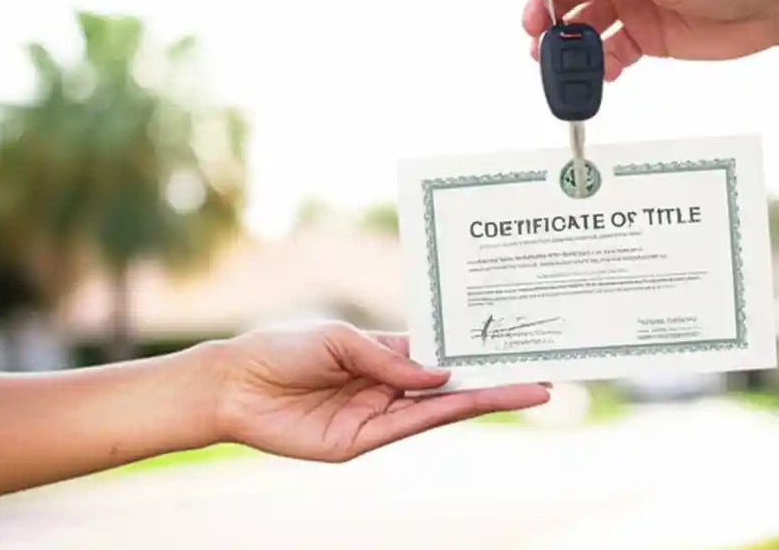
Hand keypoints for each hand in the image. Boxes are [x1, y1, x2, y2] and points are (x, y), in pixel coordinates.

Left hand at [214, 322, 548, 461]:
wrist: (233, 384)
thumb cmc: (283, 348)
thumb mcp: (339, 338)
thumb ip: (388, 357)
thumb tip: (439, 374)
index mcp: (385, 353)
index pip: (442, 352)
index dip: (478, 350)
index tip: (517, 343)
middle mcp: (389, 384)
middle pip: (454, 383)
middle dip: (498, 379)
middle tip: (545, 374)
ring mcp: (379, 414)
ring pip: (443, 407)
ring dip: (486, 398)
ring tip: (528, 389)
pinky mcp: (362, 440)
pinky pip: (412, 424)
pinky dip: (444, 411)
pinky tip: (473, 397)